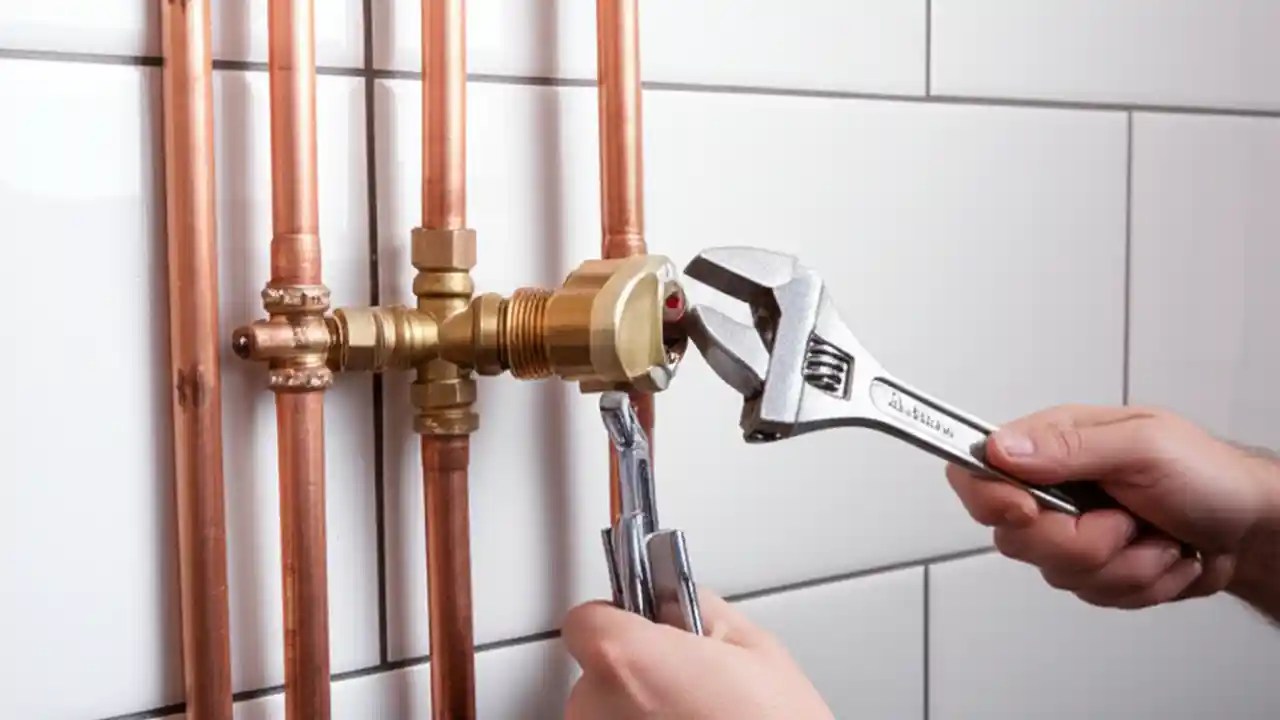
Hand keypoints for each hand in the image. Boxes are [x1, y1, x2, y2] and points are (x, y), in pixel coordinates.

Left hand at [562, 590, 832, 718]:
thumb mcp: (758, 650)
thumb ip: (701, 611)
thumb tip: (678, 606)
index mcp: (626, 660)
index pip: (587, 620)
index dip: (622, 621)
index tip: (645, 630)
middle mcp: (593, 708)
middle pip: (597, 673)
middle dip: (637, 675)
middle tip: (691, 689)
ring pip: (606, 715)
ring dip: (638, 716)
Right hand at [947, 404, 1279, 613]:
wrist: (1249, 527)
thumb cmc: (1207, 475)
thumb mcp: (1143, 446)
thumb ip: (1069, 447)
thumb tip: (1002, 449)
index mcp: (1052, 445)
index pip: (977, 468)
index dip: (988, 497)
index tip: (1025, 510)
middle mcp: (1050, 489)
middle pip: (1015, 537)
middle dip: (1082, 542)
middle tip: (1125, 520)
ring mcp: (1068, 532)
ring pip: (1058, 573)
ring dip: (1124, 564)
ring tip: (1155, 534)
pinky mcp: (1090, 570)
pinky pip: (1092, 595)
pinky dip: (1139, 583)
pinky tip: (1159, 555)